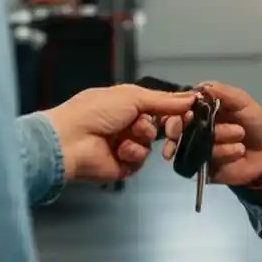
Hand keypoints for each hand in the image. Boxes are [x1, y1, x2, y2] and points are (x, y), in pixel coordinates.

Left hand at [42, 85, 197, 182]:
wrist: (70, 140)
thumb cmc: (95, 111)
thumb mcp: (133, 97)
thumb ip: (163, 100)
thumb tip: (191, 97)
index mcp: (129, 103)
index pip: (161, 106)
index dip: (175, 110)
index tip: (190, 111)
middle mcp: (129, 123)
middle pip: (162, 126)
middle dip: (169, 126)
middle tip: (171, 128)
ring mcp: (126, 144)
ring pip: (152, 143)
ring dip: (143, 138)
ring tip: (127, 137)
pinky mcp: (123, 165)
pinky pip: (141, 159)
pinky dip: (133, 153)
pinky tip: (119, 151)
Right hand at [163, 83, 261, 186]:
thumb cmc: (254, 121)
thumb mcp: (242, 101)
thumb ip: (222, 93)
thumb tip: (199, 87)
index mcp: (198, 111)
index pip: (176, 110)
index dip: (178, 111)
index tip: (189, 112)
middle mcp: (192, 130)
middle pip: (175, 130)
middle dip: (192, 129)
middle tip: (215, 129)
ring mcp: (195, 150)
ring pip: (194, 145)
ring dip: (221, 139)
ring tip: (240, 136)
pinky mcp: (201, 168)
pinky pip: (203, 162)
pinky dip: (223, 154)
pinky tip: (237, 151)